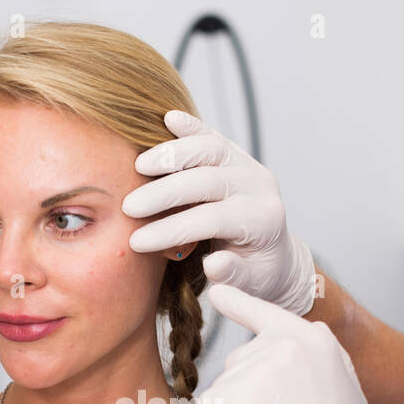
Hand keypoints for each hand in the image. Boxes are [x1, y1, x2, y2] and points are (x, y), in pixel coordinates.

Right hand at [123, 111, 316, 315]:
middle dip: (164, 193)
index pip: (211, 220)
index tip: (136, 241)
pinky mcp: (239, 155)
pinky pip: (214, 136)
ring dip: (172, 155)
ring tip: (138, 166)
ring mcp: (250, 167)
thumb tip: (213, 264)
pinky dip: (191, 127)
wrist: (275, 255)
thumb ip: (231, 275)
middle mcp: (260, 188)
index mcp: (263, 222)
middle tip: (128, 207)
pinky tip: (169, 119)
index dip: (171, 231)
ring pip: (211, 150)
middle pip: (207, 181)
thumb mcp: (247, 285)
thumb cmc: (255, 273)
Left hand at [195, 285, 391, 403]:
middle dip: (252, 390)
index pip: (267, 314)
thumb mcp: (345, 389)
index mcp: (314, 340)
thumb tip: (304, 335)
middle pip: (242, 360)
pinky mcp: (227, 398)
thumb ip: (319, 357)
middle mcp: (282, 346)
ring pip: (227, 386)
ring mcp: (252, 370)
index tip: (217, 292)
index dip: (240, 304)